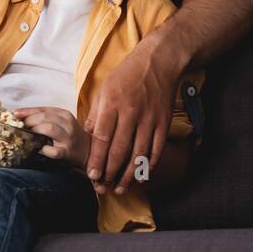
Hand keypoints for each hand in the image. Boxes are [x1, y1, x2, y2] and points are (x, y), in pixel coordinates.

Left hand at [13, 106, 90, 169]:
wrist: (88, 151)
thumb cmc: (68, 135)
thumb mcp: (59, 122)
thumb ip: (42, 118)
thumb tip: (18, 115)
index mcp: (63, 114)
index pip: (42, 109)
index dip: (26, 111)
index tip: (14, 114)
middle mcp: (68, 124)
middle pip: (44, 117)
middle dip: (29, 121)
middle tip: (19, 127)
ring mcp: (68, 138)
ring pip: (49, 128)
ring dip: (35, 131)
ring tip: (28, 136)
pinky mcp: (67, 152)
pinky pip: (53, 150)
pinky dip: (44, 149)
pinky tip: (38, 149)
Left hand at [82, 37, 182, 195]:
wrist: (159, 62)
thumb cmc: (126, 76)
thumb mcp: (104, 90)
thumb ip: (96, 115)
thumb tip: (88, 138)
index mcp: (112, 105)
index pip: (102, 139)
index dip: (97, 160)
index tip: (91, 175)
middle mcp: (131, 113)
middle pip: (120, 150)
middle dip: (111, 173)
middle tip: (103, 188)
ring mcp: (150, 119)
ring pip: (139, 154)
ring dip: (129, 175)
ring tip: (120, 189)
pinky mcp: (164, 123)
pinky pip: (156, 149)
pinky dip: (148, 165)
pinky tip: (141, 176)